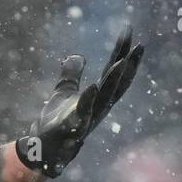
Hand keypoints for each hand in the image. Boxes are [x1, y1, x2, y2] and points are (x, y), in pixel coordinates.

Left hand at [15, 25, 144, 177]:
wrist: (42, 150)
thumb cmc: (55, 123)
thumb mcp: (63, 92)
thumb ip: (71, 74)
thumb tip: (77, 56)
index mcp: (98, 98)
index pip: (113, 71)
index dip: (122, 52)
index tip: (129, 31)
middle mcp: (98, 108)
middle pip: (117, 83)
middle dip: (129, 65)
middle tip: (139, 46)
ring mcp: (88, 118)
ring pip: (105, 97)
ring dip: (113, 80)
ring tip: (121, 61)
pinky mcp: (72, 128)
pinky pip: (83, 113)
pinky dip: (89, 100)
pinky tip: (94, 86)